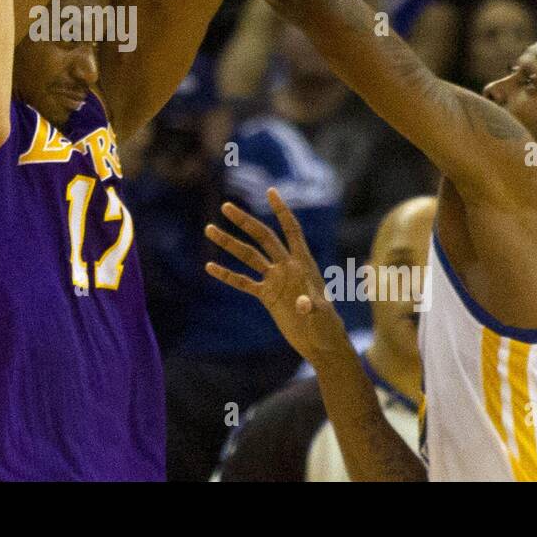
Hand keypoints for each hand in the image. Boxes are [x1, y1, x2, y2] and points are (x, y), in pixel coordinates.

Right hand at [205, 188, 349, 360]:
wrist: (321, 344)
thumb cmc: (327, 328)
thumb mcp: (322, 317)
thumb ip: (312, 308)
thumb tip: (302, 304)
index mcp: (303, 263)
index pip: (291, 230)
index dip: (281, 211)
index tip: (270, 191)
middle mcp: (287, 267)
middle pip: (263, 237)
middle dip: (244, 222)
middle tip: (225, 207)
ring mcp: (275, 280)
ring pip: (248, 257)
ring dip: (229, 243)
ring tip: (209, 229)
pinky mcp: (267, 296)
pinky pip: (243, 282)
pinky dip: (227, 275)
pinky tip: (210, 267)